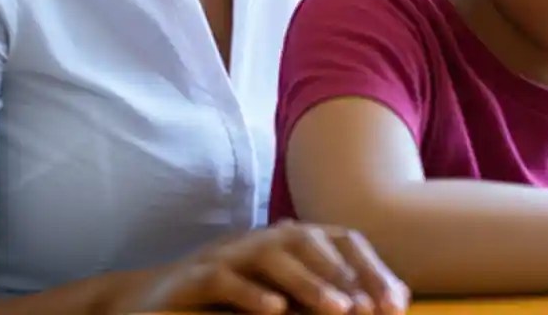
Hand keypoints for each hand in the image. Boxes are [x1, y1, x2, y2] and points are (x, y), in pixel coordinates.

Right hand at [113, 221, 409, 314]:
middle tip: (373, 309)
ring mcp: (228, 254)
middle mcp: (264, 240)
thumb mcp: (284, 298)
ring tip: (339, 309)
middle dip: (348, 276)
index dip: (371, 268)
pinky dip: (252, 293)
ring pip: (275, 258)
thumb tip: (385, 301)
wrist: (151, 301)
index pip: (341, 242)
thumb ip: (326, 295)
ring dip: (311, 283)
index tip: (396, 303)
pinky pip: (225, 278)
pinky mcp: (194, 277)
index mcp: (290, 241)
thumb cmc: (229, 303)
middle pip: (314, 244)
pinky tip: (276, 310)